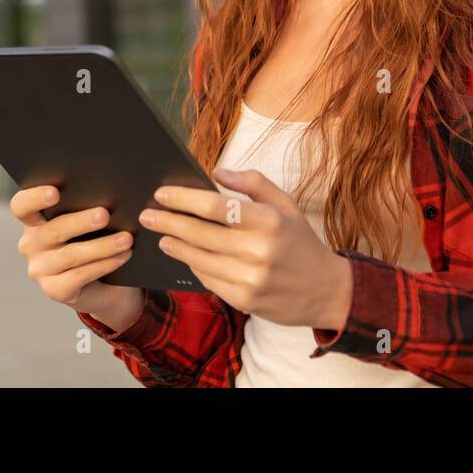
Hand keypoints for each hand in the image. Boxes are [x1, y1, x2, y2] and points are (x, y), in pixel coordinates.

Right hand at [10, 185, 143, 329]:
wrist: (103, 283)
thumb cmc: (93, 238)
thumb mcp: (86, 221)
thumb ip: (86, 205)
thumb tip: (108, 194)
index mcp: (33, 220)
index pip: (21, 206)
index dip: (34, 198)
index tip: (55, 192)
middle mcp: (31, 244)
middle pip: (52, 230)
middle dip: (81, 221)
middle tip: (104, 214)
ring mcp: (40, 269)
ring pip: (70, 255)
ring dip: (102, 246)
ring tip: (126, 239)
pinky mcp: (55, 290)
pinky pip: (80, 276)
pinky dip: (105, 264)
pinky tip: (123, 255)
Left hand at [139, 168, 352, 329]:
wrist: (324, 290)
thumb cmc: (300, 242)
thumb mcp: (286, 204)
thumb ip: (253, 183)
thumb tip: (216, 172)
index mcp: (269, 220)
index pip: (215, 207)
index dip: (183, 199)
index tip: (162, 193)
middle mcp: (259, 250)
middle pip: (200, 233)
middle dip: (168, 221)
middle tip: (147, 214)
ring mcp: (250, 278)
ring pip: (199, 258)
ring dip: (175, 244)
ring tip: (161, 234)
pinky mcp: (244, 300)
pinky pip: (208, 279)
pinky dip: (193, 264)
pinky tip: (184, 254)